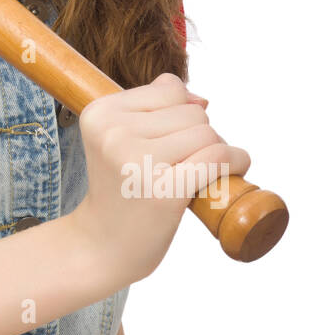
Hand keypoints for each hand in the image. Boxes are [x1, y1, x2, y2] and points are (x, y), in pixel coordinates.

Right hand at [71, 73, 250, 286]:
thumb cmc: (119, 189)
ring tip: (195, 172)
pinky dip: (234, 161)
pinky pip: (218, 157)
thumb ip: (153, 106)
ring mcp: (138, 162)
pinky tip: (233, 170)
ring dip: (215, 150)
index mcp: (100, 113)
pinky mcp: (164, 191)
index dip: (180, 114)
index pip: (169, 89)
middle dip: (198, 135)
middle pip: (191, 113)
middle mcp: (114, 133)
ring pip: (207, 132)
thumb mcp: (119, 138)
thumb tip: (199, 99)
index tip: (170, 141)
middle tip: (181, 164)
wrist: (101, 245)